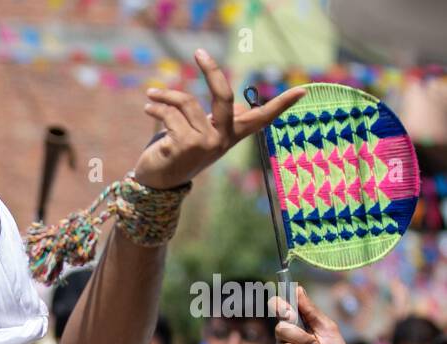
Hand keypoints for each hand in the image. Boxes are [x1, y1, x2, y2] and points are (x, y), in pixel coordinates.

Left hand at [133, 49, 305, 189]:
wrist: (156, 183)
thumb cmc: (178, 153)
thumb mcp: (203, 135)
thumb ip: (219, 120)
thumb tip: (242, 107)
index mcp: (231, 136)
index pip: (262, 118)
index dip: (281, 104)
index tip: (303, 91)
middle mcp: (222, 140)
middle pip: (224, 95)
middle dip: (212, 70)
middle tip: (199, 52)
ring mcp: (205, 143)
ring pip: (186, 103)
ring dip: (165, 96)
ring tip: (152, 96)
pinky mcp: (185, 145)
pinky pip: (170, 114)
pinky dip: (156, 108)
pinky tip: (149, 108)